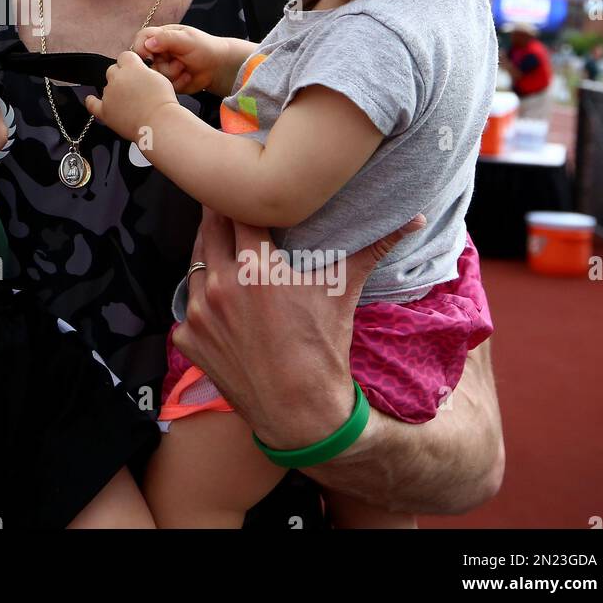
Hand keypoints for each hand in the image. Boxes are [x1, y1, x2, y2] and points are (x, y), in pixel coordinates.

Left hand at [84, 50, 178, 143]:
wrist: (159, 122)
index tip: (133, 69)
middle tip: (132, 88)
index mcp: (131, 67)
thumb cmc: (163, 102)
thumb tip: (138, 72)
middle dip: (120, 77)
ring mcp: (109, 94)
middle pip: (112, 70)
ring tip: (127, 102)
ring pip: (106, 87)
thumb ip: (143, 71)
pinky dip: (92, 101)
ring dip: (113, 91)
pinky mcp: (105, 111)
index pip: (124, 57)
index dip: (129, 63)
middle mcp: (117, 78)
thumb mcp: (158, 77)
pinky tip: (92, 100)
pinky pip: (92, 104)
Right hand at [133, 24, 229, 94]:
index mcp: (160, 37)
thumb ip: (166, 39)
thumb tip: (148, 43)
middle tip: (179, 62)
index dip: (142, 48)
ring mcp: (162, 67)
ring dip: (172, 74)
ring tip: (185, 68)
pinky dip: (177, 83)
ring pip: (155, 76)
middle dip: (162, 65)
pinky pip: (164, 86)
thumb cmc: (205, 48)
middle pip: (145, 62)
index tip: (150, 56)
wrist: (218, 67)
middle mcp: (158, 52)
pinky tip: (187, 77)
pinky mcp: (167, 81)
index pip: (142, 39)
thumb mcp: (186, 39)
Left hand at [174, 208, 426, 449]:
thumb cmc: (324, 349)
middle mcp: (222, 285)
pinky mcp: (188, 338)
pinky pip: (187, 306)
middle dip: (217, 216)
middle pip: (208, 230)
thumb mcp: (343, 292)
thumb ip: (373, 248)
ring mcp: (200, 312)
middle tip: (225, 205)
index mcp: (256, 268)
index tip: (243, 187)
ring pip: (194, 266)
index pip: (237, 212)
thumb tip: (414, 218)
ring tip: (224, 253)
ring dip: (208, 257)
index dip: (240, 197)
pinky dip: (201, 301)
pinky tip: (220, 303)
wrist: (302, 414)